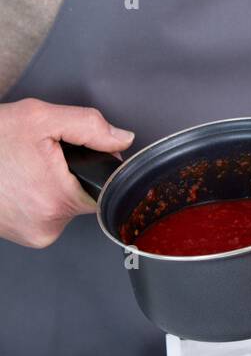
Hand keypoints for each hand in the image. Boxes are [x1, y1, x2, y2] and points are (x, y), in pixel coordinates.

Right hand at [0, 98, 134, 247]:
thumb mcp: (40, 119)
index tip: (81, 154)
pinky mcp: (25, 237)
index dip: (100, 166)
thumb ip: (89, 126)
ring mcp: (35, 235)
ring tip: (28, 168)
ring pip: (66, 204)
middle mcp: (48, 225)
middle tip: (43, 156)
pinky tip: (22, 182)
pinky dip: (40, 196)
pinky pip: (48, 212)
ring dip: (54, 185)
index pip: (107, 188)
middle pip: (85, 195)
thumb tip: (122, 139)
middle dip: (71, 173)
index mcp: (59, 199)